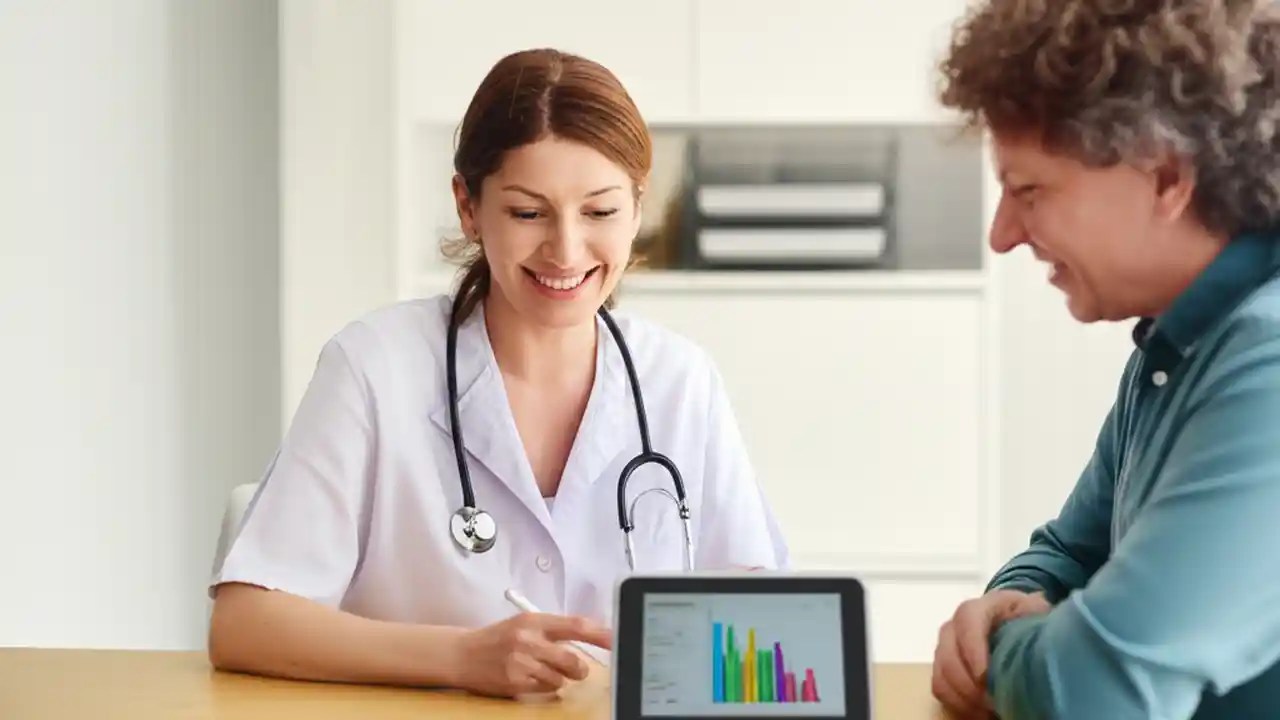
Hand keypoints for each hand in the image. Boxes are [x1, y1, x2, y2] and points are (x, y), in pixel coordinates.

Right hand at [456, 613, 611, 697]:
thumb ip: (553, 630)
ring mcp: (521, 662)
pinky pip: (545, 689)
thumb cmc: (498, 638)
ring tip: (541, 670)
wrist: (462, 654)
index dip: (600, 634)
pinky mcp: (515, 682)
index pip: (576, 625)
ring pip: (560, 678)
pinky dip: (544, 686)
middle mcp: (528, 639)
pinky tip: (530, 678)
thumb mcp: (524, 624)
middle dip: (579, 669)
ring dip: (558, 678)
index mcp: (534, 620)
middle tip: (576, 669)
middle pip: (573, 660)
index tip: (617, 640)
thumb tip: (589, 636)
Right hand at [931, 590, 1050, 717]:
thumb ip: (1035, 620)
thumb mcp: (1035, 613)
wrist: (1012, 623)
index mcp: (980, 607)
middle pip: (948, 653)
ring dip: (963, 697)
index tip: (985, 677)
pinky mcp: (943, 667)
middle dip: (968, 684)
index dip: (973, 648)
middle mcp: (955, 626)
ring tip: (988, 711)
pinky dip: (957, 704)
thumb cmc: (1025, 619)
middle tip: (992, 703)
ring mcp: (945, 647)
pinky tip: (980, 712)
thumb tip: (1045, 640)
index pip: (967, 620)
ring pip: (942, 674)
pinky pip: (940, 688)